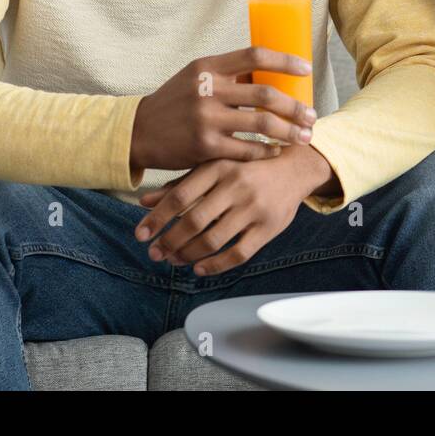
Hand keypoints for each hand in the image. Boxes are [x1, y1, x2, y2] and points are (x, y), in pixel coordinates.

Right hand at [131, 46, 316, 171]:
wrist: (138, 131)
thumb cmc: (175, 102)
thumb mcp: (195, 78)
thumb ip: (227, 74)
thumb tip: (270, 72)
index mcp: (208, 67)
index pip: (255, 55)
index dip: (285, 61)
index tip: (306, 69)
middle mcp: (208, 89)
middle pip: (265, 94)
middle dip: (295, 106)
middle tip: (312, 115)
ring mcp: (206, 118)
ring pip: (261, 124)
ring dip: (288, 131)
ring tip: (304, 136)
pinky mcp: (205, 146)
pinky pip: (246, 149)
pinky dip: (266, 151)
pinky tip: (276, 152)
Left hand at [133, 146, 330, 274]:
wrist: (294, 168)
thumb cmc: (246, 167)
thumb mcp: (214, 167)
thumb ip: (181, 184)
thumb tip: (144, 202)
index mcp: (219, 167)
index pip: (180, 195)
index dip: (157, 217)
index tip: (140, 234)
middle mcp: (236, 185)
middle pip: (194, 220)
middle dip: (169, 241)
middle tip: (155, 253)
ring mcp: (254, 208)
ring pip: (214, 239)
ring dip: (188, 255)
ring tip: (174, 260)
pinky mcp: (268, 227)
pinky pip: (238, 253)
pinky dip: (216, 265)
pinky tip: (200, 268)